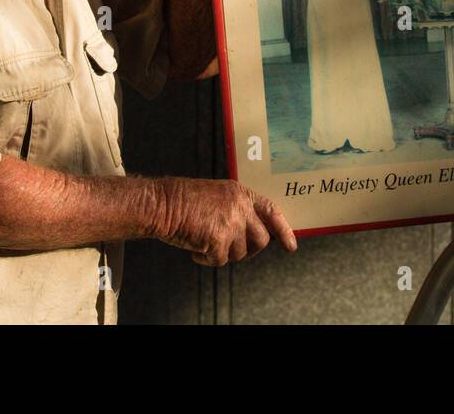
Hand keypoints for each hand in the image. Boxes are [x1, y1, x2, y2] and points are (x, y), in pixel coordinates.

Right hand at [153, 176, 296, 266]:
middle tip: (228, 249)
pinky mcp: (219, 238)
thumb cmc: (183, 201)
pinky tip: (195, 247)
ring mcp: (231, 222)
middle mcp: (240, 206)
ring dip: (222, 253)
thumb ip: (237, 210)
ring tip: (204, 241)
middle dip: (248, 251)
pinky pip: (219, 260)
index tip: (291, 245)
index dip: (284, 229)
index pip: (271, 211)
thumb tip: (250, 234)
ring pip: (240, 253)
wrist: (162, 204)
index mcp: (240, 193)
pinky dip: (206, 259)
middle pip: (260, 240)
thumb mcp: (217, 196)